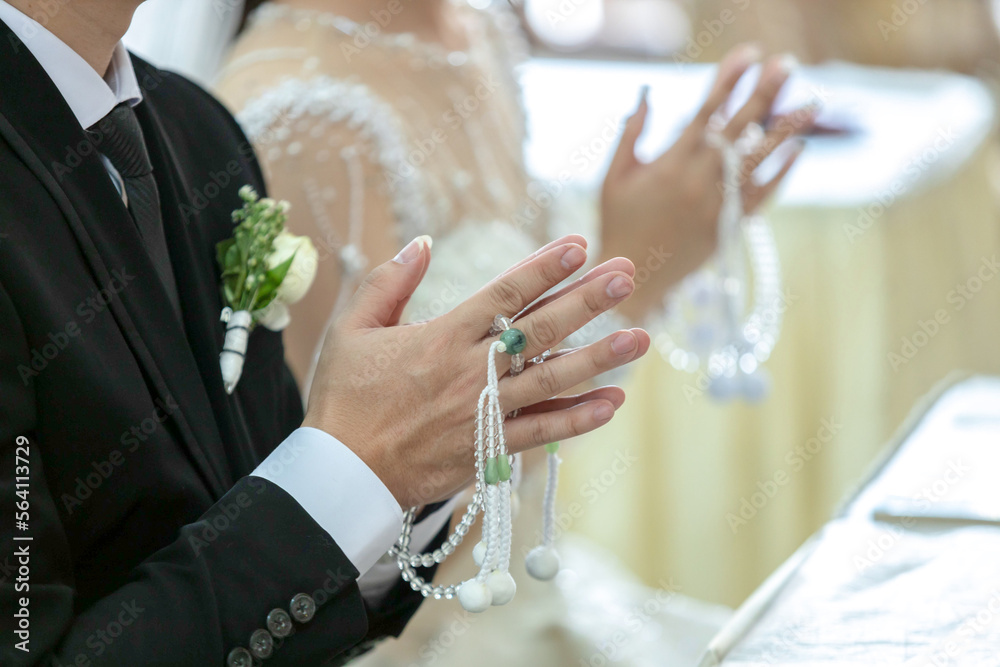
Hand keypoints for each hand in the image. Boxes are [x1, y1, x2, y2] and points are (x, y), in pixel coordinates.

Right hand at [302, 235, 650, 507]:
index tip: (580, 246)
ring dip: (598, 358)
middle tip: (625, 274)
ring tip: (639, 337)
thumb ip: (388, 283)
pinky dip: (578, 419)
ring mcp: (483, 413)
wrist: (342, 474)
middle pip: (539, 330)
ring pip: (552, 380)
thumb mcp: (351, 330)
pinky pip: (542, 433)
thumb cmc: (344, 400)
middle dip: (586, 300)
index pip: (504, 293)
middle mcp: (469, 372)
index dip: (544, 267)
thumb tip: (420, 243)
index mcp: (440, 337)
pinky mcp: (488, 450)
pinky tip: (612, 402)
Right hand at [600, 43, 815, 319]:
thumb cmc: (618, 225)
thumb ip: (631, 134)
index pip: (706, 112)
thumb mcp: (613, 177)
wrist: (632, 278)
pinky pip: (762, 196)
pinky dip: (780, 173)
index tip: (746, 55)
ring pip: (758, 160)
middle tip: (785, 64)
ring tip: (811, 103)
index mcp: (669, 165)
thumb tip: (647, 94)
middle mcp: (698, 182)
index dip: (728, 81)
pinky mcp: (727, 227)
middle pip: (739, 128)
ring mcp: (717, 205)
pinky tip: (796, 150)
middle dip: (764, 93)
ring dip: (786, 130)